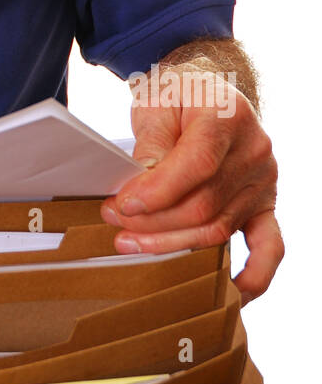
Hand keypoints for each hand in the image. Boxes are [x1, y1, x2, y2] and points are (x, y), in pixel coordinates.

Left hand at [101, 60, 282, 303]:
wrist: (207, 90)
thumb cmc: (178, 95)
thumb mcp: (156, 104)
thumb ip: (150, 143)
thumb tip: (139, 188)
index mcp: (228, 117)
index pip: (196, 165)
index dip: (157, 191)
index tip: (122, 204)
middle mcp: (255, 151)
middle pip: (204, 203)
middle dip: (153, 220)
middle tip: (113, 220)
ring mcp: (264, 181)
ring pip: (218, 228)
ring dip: (172, 243)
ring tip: (131, 242)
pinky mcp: (265, 204)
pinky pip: (270, 246)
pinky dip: (255, 274)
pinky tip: (234, 293)